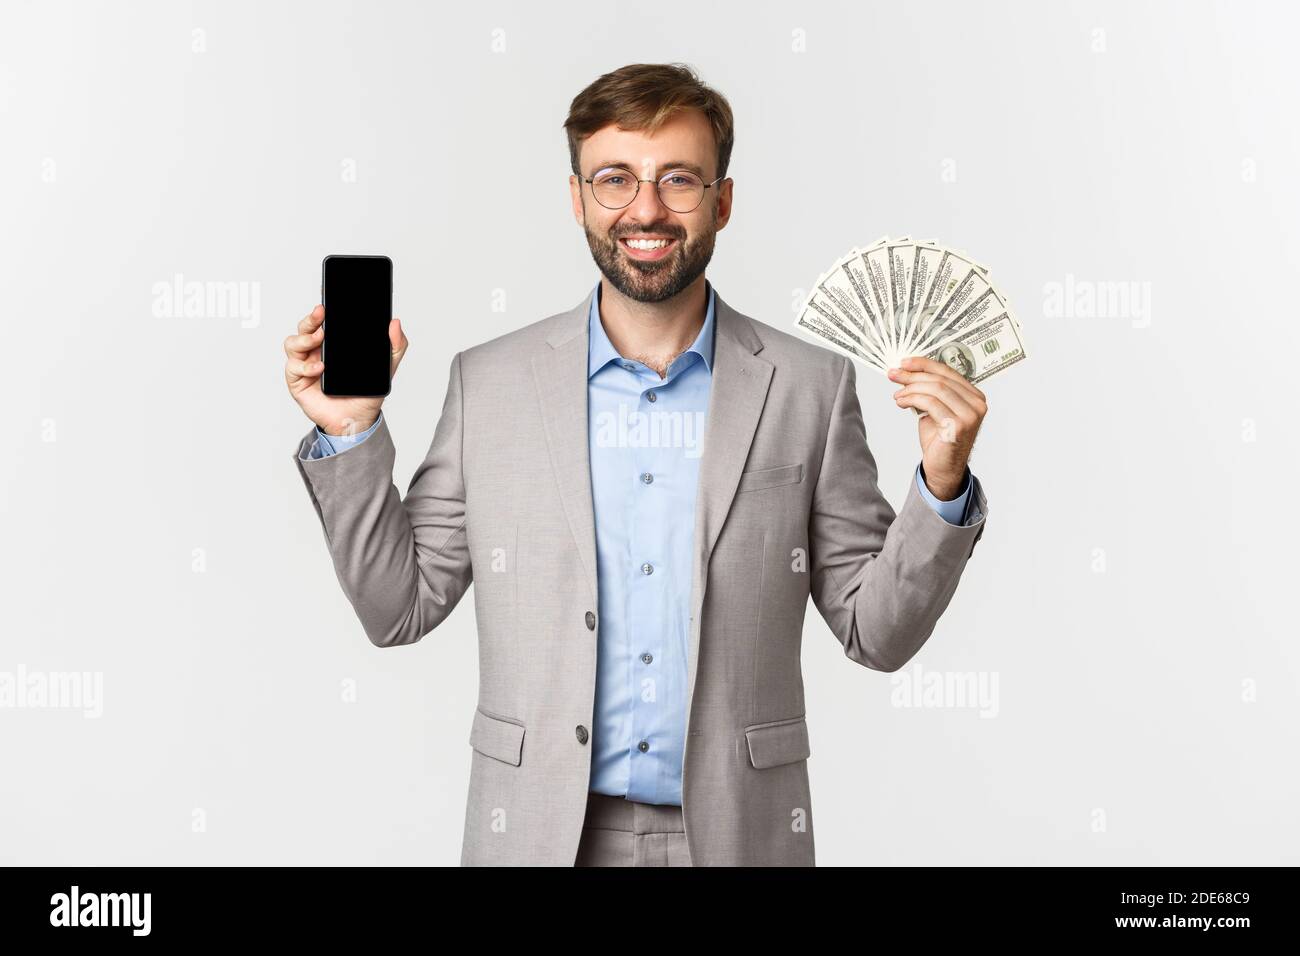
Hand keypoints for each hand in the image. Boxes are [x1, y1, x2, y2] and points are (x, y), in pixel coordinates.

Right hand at [284, 304, 408, 436]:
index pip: (322, 322)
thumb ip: (395, 346)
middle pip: (304, 328)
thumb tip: (395, 323)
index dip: (320, 313)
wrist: (358, 421)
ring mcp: (305, 366)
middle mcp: (316, 352)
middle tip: (321, 315)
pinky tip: (320, 368)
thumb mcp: (386, 368)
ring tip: (320, 339)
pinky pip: (293, 368)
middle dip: (309, 319)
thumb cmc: (365, 395)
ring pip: (292, 343)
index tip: (326, 306)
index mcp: (333, 345)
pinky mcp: (298, 382)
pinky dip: (306, 366)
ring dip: (304, 338)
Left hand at [887, 355, 986, 499]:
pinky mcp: (959, 426)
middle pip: (941, 379)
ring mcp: (971, 415)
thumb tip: (906, 371)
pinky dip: (912, 399)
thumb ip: (928, 390)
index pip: (948, 372)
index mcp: (974, 396)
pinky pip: (931, 404)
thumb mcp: (933, 408)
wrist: (942, 468)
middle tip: (894, 375)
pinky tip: (901, 402)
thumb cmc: (939, 439)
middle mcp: (977, 404)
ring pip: (936, 389)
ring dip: (911, 389)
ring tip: (897, 394)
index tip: (904, 362)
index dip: (924, 364)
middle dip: (913, 375)